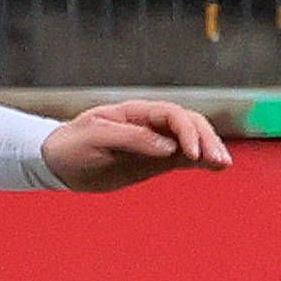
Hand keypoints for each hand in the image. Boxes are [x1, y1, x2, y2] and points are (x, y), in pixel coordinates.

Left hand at [40, 100, 232, 192]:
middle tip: (218, 162)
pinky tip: (216, 168)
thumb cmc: (72, 145)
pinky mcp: (155, 161)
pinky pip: (183, 158)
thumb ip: (132, 139)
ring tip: (223, 165)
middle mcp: (150, 124)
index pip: (172, 114)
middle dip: (206, 140)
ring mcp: (155, 142)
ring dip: (209, 150)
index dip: (186, 132)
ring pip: (191, 141)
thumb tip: (168, 147)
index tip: (191, 154)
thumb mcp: (95, 138)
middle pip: (189, 124)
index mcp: (135, 112)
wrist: (57, 162)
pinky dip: (201, 162)